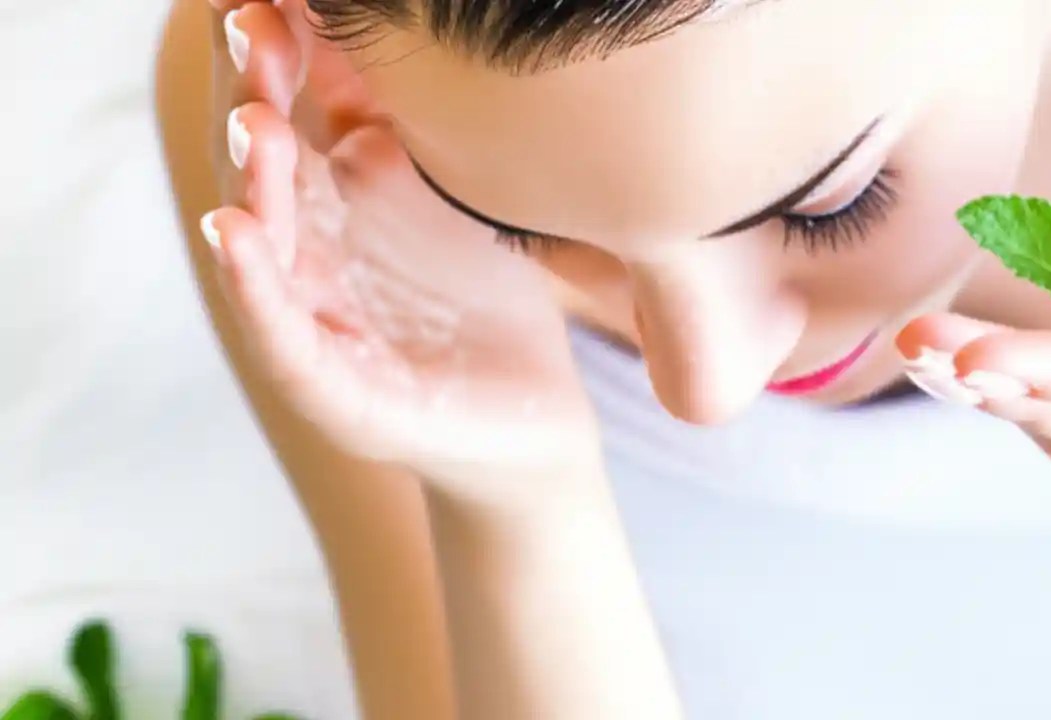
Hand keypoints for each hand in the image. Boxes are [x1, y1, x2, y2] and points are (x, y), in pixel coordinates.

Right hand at [201, 1, 598, 500]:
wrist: (528, 422)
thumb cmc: (483, 304)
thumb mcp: (450, 192)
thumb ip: (407, 119)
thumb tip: (386, 25)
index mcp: (336, 196)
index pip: (291, 104)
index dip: (277, 47)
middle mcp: (312, 249)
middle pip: (263, 160)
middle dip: (253, 92)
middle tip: (250, 21)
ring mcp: (318, 320)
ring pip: (265, 241)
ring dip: (253, 179)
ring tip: (256, 121)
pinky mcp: (337, 392)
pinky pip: (284, 336)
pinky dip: (256, 288)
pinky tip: (237, 237)